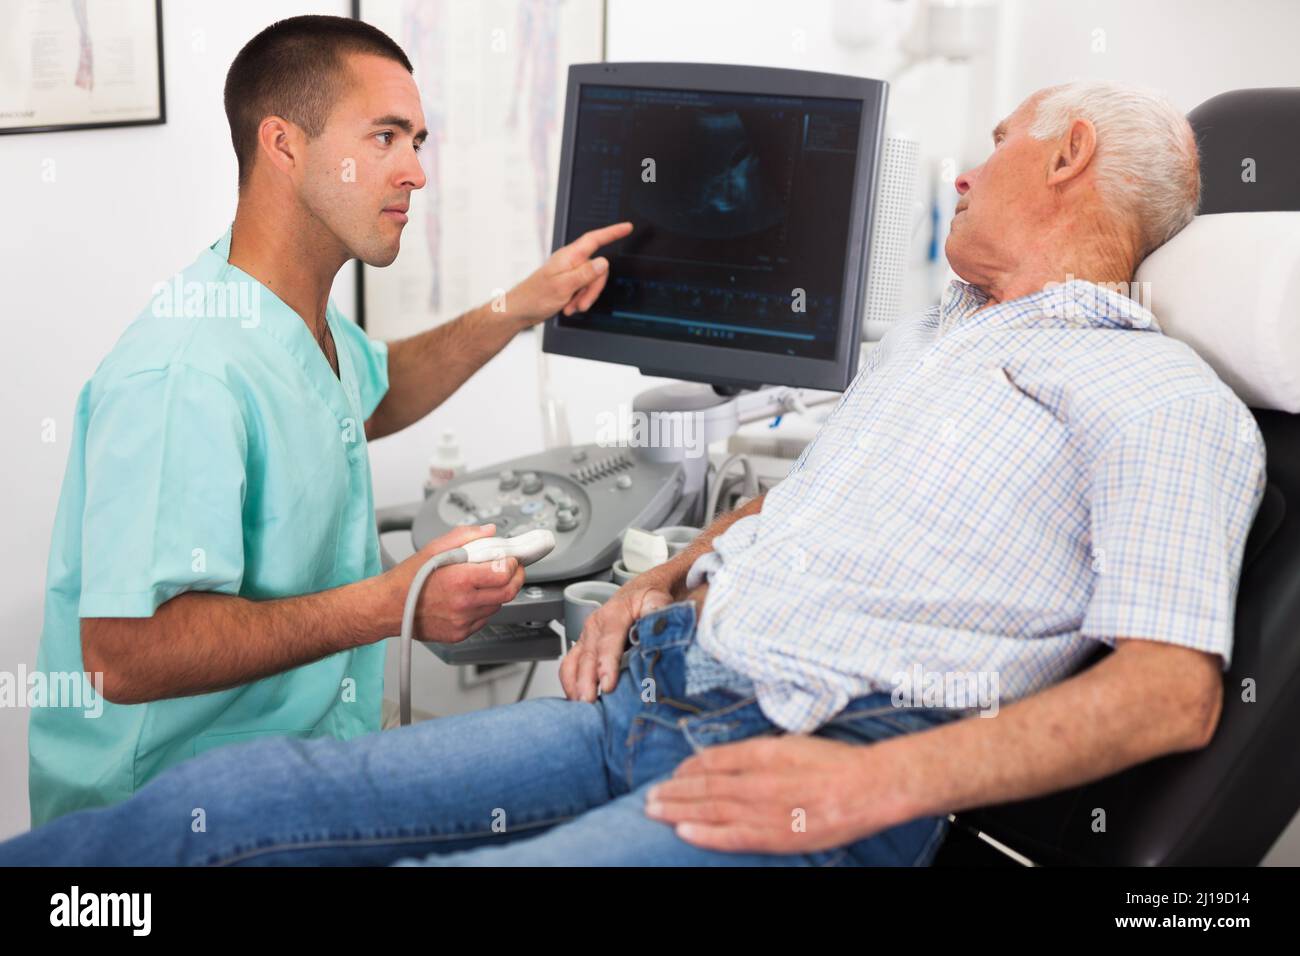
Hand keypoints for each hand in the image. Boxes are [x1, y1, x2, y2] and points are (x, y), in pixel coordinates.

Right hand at [386, 524, 524, 642]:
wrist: (387, 608)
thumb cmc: (407, 579)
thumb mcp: (434, 548)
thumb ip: (465, 536)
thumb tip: (489, 531)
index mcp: (459, 579)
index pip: (504, 573)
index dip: (512, 564)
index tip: (511, 559)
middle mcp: (463, 603)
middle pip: (508, 592)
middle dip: (515, 578)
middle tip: (513, 569)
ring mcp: (462, 621)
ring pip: (497, 606)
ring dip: (498, 592)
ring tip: (484, 582)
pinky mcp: (460, 634)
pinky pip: (484, 619)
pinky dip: (484, 607)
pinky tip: (470, 598)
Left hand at [505, 221, 633, 326]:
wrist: (520, 311)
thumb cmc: (535, 298)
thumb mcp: (563, 286)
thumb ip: (585, 274)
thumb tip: (603, 262)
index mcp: (569, 257)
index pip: (595, 239)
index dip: (612, 232)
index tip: (626, 227)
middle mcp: (570, 261)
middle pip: (597, 268)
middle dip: (593, 289)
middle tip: (582, 303)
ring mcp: (569, 272)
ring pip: (591, 281)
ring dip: (585, 297)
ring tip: (571, 307)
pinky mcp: (567, 283)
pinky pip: (583, 289)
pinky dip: (579, 300)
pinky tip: (568, 306)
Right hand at [559, 575, 671, 701]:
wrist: (637, 593)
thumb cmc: (646, 598)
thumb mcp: (656, 598)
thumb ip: (657, 609)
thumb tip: (657, 623)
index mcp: (613, 615)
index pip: (608, 642)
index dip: (606, 664)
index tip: (608, 685)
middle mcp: (594, 627)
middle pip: (586, 657)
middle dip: (585, 682)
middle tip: (589, 703)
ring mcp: (586, 639)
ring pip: (572, 663)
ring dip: (574, 686)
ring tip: (581, 708)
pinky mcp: (582, 649)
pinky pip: (569, 668)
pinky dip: (569, 685)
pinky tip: (577, 701)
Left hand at [644, 735, 908, 854]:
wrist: (868, 787)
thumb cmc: (834, 763)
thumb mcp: (791, 744)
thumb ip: (756, 752)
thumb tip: (726, 759)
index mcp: (762, 753)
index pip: (712, 760)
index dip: (687, 768)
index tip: (673, 774)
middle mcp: (757, 780)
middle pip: (704, 786)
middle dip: (673, 792)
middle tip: (649, 796)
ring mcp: (764, 810)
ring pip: (710, 809)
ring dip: (678, 810)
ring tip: (654, 811)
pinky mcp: (775, 836)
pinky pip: (732, 837)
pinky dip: (704, 834)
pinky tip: (683, 832)